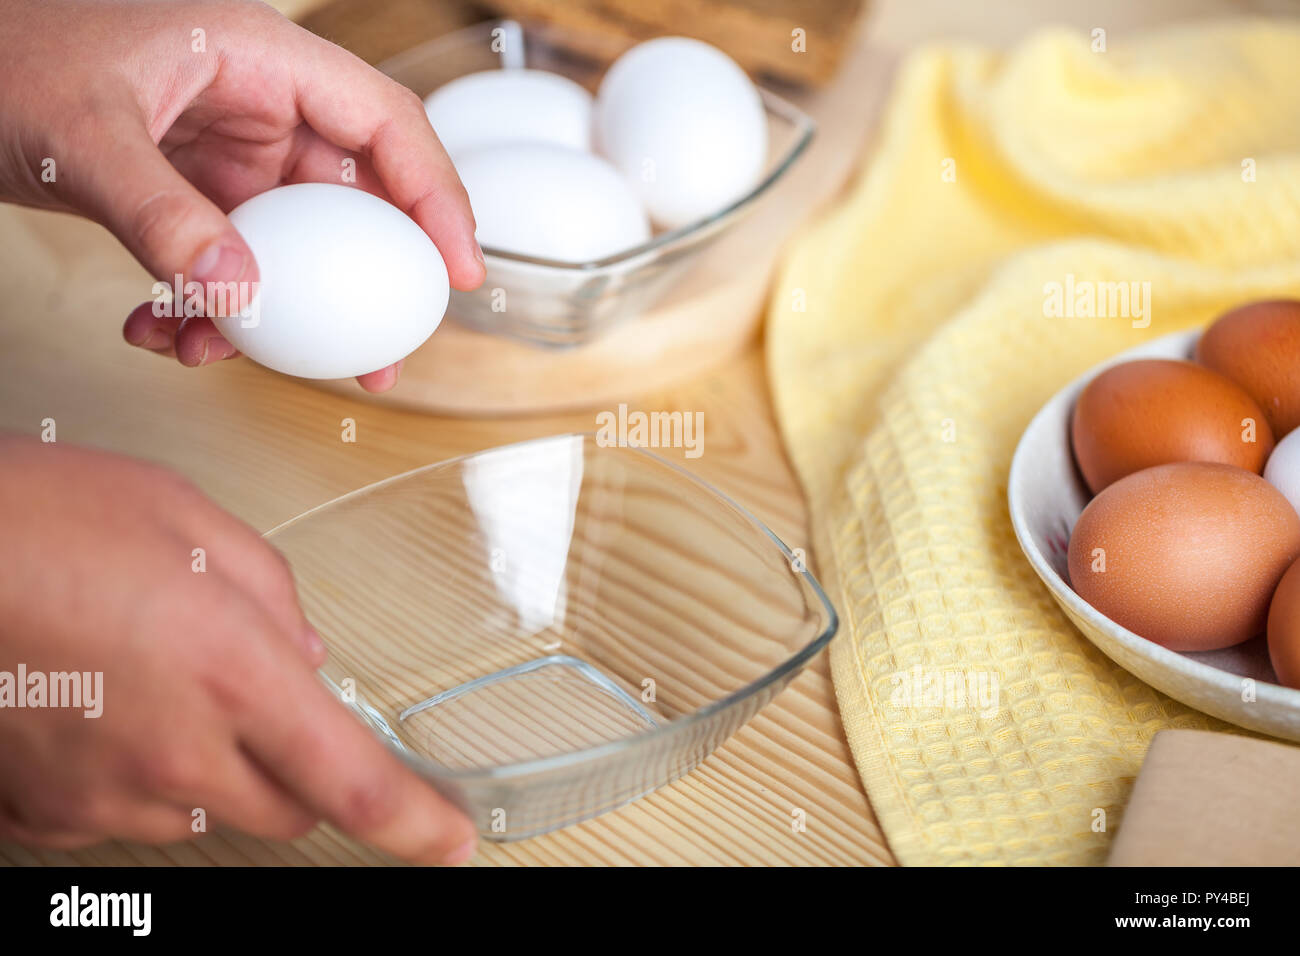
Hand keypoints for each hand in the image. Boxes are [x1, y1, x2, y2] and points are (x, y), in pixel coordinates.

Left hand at [0, 0, 483, 391]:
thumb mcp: (83, 136)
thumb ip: (162, 215)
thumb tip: (242, 294)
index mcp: (257, 58)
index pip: (383, 123)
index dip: (436, 195)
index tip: (458, 271)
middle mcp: (253, 104)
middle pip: (353, 198)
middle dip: (366, 284)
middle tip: (379, 355)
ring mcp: (222, 152)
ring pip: (290, 246)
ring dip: (271, 315)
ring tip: (230, 360)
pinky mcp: (187, 194)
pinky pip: (227, 264)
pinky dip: (206, 310)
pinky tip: (163, 335)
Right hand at [0, 435, 476, 863]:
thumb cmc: (43, 519)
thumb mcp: (191, 523)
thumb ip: (272, 596)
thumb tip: (304, 653)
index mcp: (232, 675)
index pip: (351, 780)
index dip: (412, 821)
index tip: (448, 841)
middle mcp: (173, 754)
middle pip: (285, 811)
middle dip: (299, 770)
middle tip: (264, 704)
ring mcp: (101, 795)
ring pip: (201, 815)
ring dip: (210, 768)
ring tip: (152, 679)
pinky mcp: (42, 812)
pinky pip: (121, 815)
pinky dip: (133, 775)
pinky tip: (100, 705)